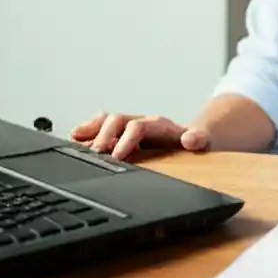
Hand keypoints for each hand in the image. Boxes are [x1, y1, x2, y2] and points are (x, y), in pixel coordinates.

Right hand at [69, 112, 210, 160]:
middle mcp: (142, 121)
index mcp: (159, 125)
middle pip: (118, 120)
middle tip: (93, 154)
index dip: (125, 140)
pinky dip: (88, 131)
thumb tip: (191, 138)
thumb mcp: (202, 141)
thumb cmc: (195, 142)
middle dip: (103, 136)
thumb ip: (198, 139)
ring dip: (91, 130)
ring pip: (107, 121)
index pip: (138, 127)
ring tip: (75, 142)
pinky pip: (102, 126)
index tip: (116, 157)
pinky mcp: (123, 133)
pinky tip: (74, 139)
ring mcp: (131, 126)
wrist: (194, 138)